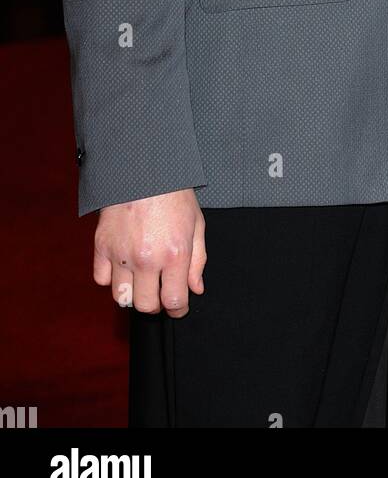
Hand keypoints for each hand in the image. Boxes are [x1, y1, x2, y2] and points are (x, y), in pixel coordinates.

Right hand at [93, 188, 205, 315]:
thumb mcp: (197, 224)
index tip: (178, 308)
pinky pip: (101, 279)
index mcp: (174, 254)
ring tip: (140, 282)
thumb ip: (198, 260)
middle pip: (145, 305)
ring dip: (132, 294)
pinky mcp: (102, 245)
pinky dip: (110, 278)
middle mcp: (147, 259)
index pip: (173, 301)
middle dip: (155, 305)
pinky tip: (122, 267)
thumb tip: (195, 289)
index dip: (178, 310)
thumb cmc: (174, 193)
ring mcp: (122, 253)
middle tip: (159, 293)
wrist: (145, 168)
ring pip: (121, 296)